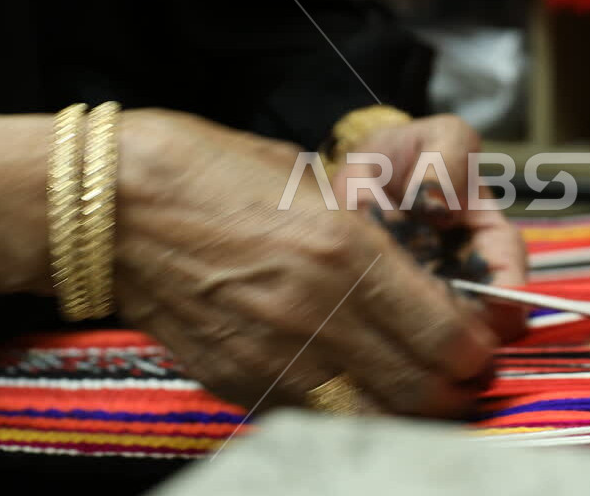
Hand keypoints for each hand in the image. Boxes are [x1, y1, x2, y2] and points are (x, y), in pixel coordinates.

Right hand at [112, 110, 497, 416]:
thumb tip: (420, 274)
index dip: (475, 350)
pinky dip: (346, 412)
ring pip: (374, 415)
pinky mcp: (239, 381)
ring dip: (406, 410)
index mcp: (347, 247)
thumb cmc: (212, 173)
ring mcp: (276, 354)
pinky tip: (353, 392)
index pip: (445, 333)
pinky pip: (315, 416)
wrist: (111, 206)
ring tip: (414, 392)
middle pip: (422, 388)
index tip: (478, 346)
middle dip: (455, 389)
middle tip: (460, 377)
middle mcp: (318, 309)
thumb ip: (370, 232)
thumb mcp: (312, 181)